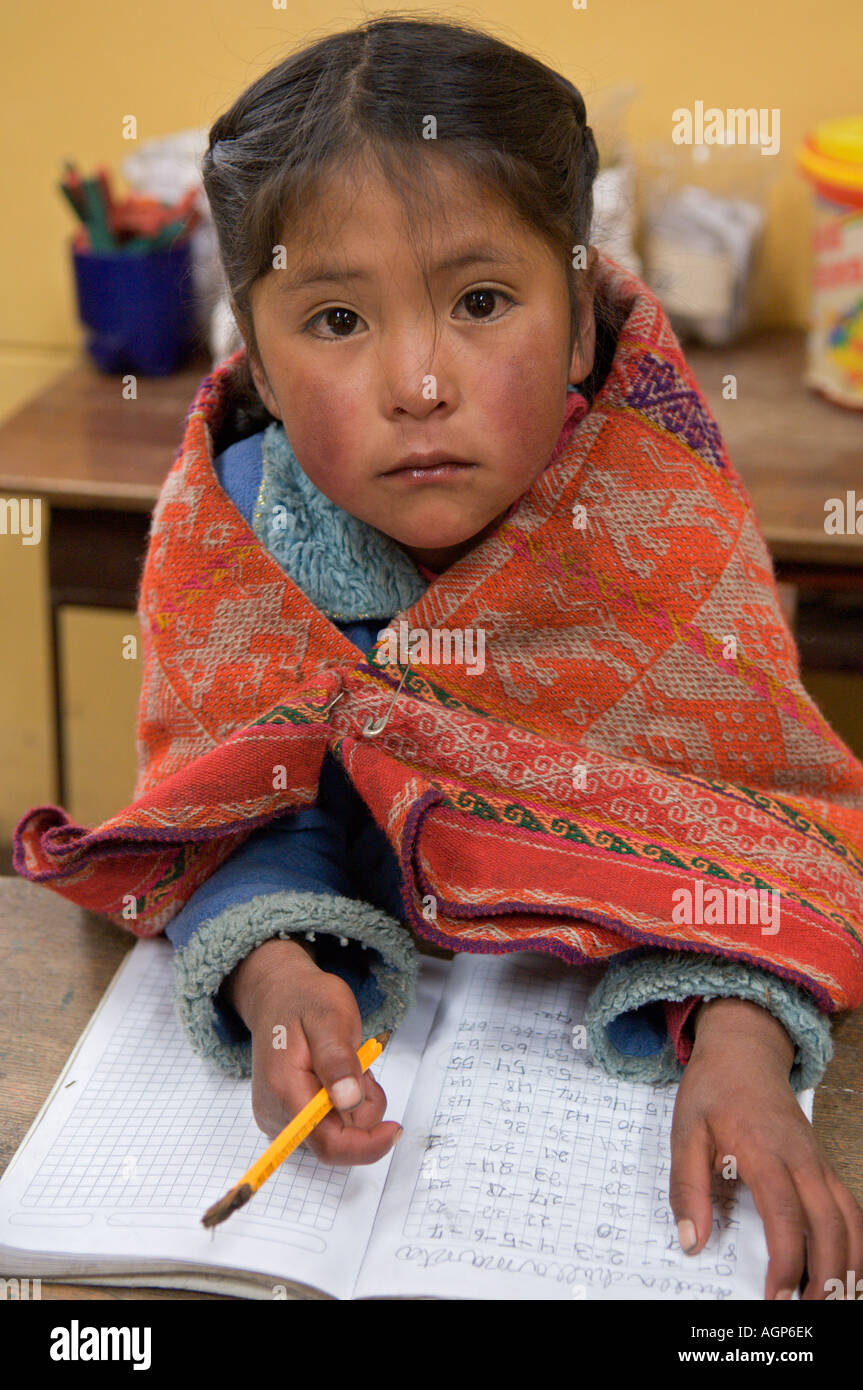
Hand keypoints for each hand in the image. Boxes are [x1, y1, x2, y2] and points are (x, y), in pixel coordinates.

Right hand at [226, 936, 402, 1165]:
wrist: (278, 994)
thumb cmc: (306, 1000)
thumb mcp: (331, 1017)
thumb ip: (339, 1060)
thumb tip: (349, 1102)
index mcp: (285, 1089)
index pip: (327, 1143)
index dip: (365, 1145)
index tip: (395, 1129)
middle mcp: (276, 1113)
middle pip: (335, 1142)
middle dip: (362, 1111)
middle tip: (362, 1067)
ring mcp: (278, 1117)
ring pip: (335, 1134)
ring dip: (355, 1106)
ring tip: (349, 1065)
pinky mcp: (285, 1117)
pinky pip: (326, 1126)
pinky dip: (343, 1106)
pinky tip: (338, 1076)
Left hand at [669, 996, 862, 1299]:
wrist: (744, 1051)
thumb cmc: (713, 1091)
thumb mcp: (685, 1132)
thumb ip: (686, 1188)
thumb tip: (691, 1242)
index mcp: (765, 1152)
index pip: (786, 1216)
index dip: (786, 1262)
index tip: (775, 1299)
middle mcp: (801, 1159)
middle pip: (830, 1225)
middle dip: (826, 1276)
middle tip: (809, 1313)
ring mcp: (818, 1161)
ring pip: (849, 1219)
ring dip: (849, 1263)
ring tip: (836, 1301)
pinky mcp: (823, 1164)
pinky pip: (849, 1207)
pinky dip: (856, 1241)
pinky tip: (848, 1268)